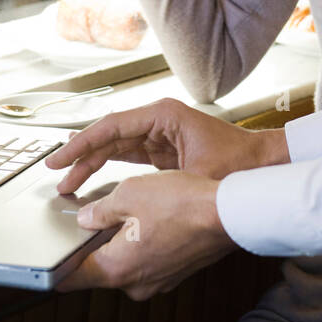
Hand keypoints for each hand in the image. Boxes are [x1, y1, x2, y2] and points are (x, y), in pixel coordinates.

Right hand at [46, 97, 288, 190]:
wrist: (265, 168)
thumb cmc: (239, 165)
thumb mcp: (194, 176)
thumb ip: (153, 188)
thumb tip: (114, 205)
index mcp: (163, 116)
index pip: (111, 127)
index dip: (81, 144)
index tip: (59, 158)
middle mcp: (159, 122)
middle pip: (109, 137)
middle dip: (81, 157)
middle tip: (56, 175)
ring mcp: (161, 135)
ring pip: (116, 148)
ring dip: (93, 165)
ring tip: (69, 184)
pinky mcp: (165, 151)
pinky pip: (129, 158)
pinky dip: (110, 170)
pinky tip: (93, 183)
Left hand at [59, 169, 234, 297]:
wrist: (229, 214)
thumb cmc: (182, 204)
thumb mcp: (129, 193)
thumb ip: (100, 210)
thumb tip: (86, 217)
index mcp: (116, 269)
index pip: (70, 279)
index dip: (54, 267)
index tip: (44, 260)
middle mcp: (136, 284)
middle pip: (99, 268)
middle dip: (93, 244)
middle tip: (89, 217)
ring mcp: (159, 281)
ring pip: (127, 262)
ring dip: (121, 241)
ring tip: (126, 211)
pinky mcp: (176, 272)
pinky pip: (149, 259)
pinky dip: (143, 242)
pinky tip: (150, 217)